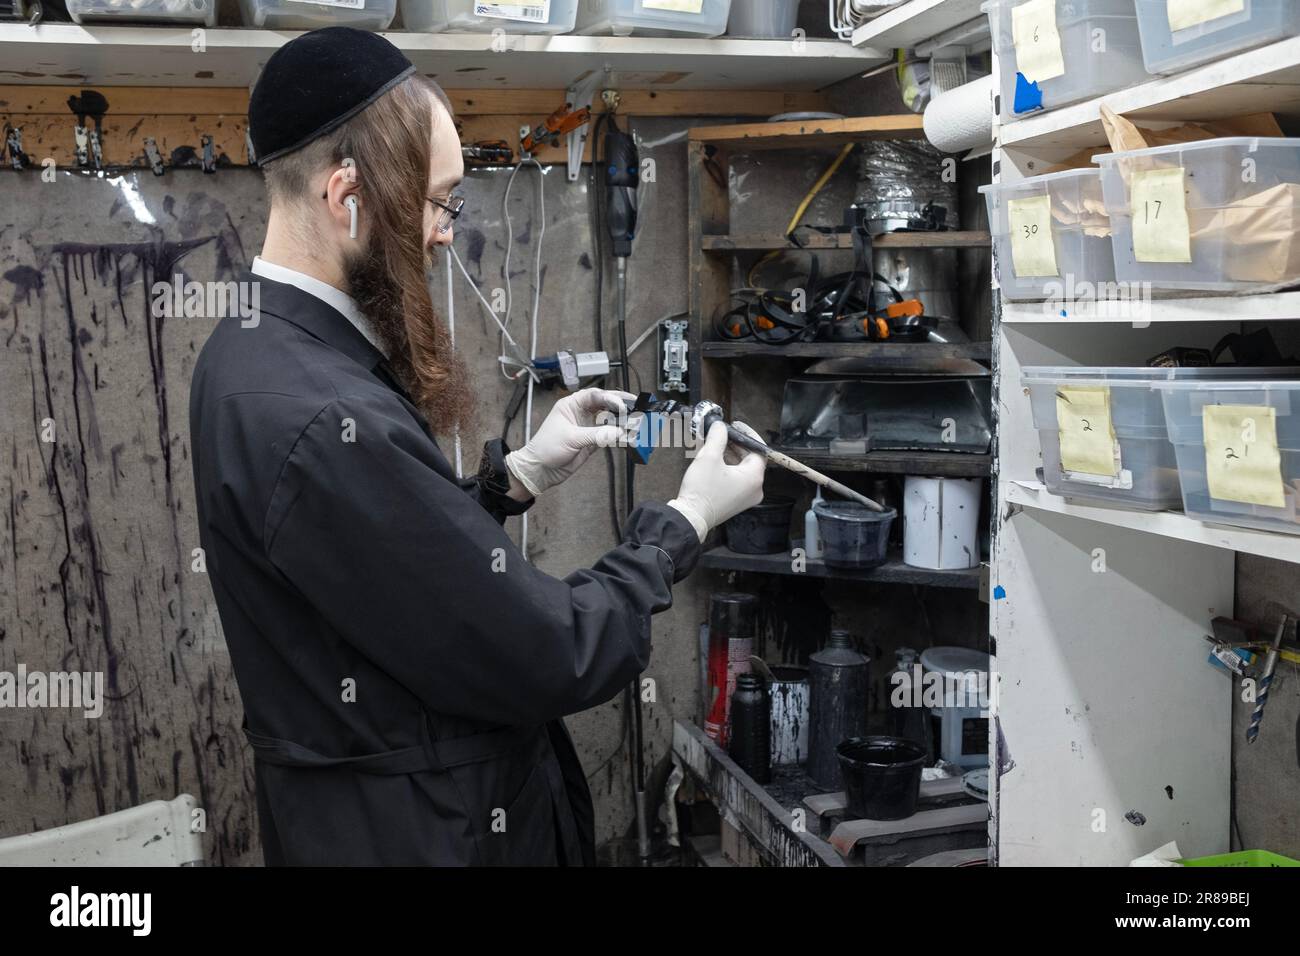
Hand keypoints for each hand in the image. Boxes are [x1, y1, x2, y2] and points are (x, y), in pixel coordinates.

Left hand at [505, 388, 636, 497]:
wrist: (540, 470)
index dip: (610, 398)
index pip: (595, 395)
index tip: (622, 406)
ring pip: (609, 419)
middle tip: (636, 406)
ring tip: (636, 423)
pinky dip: (619, 436)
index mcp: (572, 405)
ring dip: (622, 421)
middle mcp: (581, 413)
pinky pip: (609, 435)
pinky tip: (629, 437)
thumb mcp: (571, 438)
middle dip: (621, 405)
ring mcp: (587, 427)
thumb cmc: (546, 448)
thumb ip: (596, 435)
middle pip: (605, 404)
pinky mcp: (592, 441)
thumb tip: (618, 433)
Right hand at [668, 421, 765, 541]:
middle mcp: (755, 489)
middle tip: (723, 434)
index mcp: (754, 478)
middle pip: (750, 459)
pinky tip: (715, 460)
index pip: (758, 450)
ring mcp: (746, 497)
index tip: (736, 427)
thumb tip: (720, 426)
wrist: (691, 517)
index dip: (747, 435)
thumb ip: (718, 437)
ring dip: (731, 456)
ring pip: (743, 469)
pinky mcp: (737, 502)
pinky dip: (729, 468)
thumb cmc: (702, 490)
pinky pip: (737, 480)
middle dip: (736, 445)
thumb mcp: (709, 457)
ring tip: (716, 445)